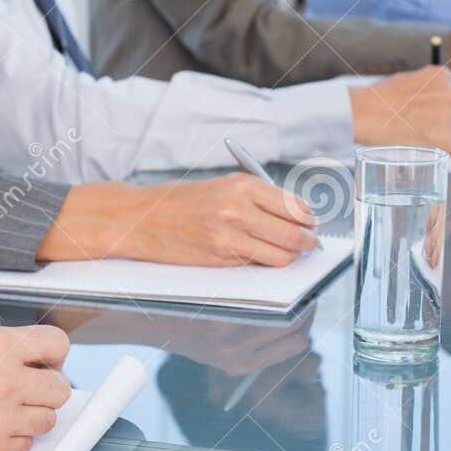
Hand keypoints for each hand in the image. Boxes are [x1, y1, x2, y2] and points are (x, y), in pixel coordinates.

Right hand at [0, 325, 71, 450]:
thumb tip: (21, 357)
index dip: (52, 355)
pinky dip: (8, 442)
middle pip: (59, 389)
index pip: (56, 345)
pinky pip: (21, 448)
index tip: (47, 362)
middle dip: (44, 389)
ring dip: (27, 418)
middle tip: (25, 390)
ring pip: (44, 422)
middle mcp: (4, 384)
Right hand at [37, 175, 319, 267]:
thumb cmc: (179, 203)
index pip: (294, 206)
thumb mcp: (219, 188)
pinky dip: (267, 264)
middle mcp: (238, 207)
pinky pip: (260, 265)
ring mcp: (230, 234)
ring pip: (282, 254)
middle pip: (294, 232)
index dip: (308, 219)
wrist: (140, 218)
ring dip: (290, 257)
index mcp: (241, 185)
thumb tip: (294, 217)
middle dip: (307, 241)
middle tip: (309, 244)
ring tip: (288, 254)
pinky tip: (262, 258)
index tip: (310, 224)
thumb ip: (255, 199)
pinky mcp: (221, 257)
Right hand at [350, 65, 450, 153]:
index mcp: (442, 77)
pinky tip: (429, 146)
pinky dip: (446, 151)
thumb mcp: (408, 80)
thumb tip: (439, 103)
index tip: (445, 115)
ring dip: (450, 138)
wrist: (363, 113)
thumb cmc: (378, 99)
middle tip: (433, 130)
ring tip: (427, 138)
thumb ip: (430, 89)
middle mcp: (450, 93)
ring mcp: (449, 115)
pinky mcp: (444, 136)